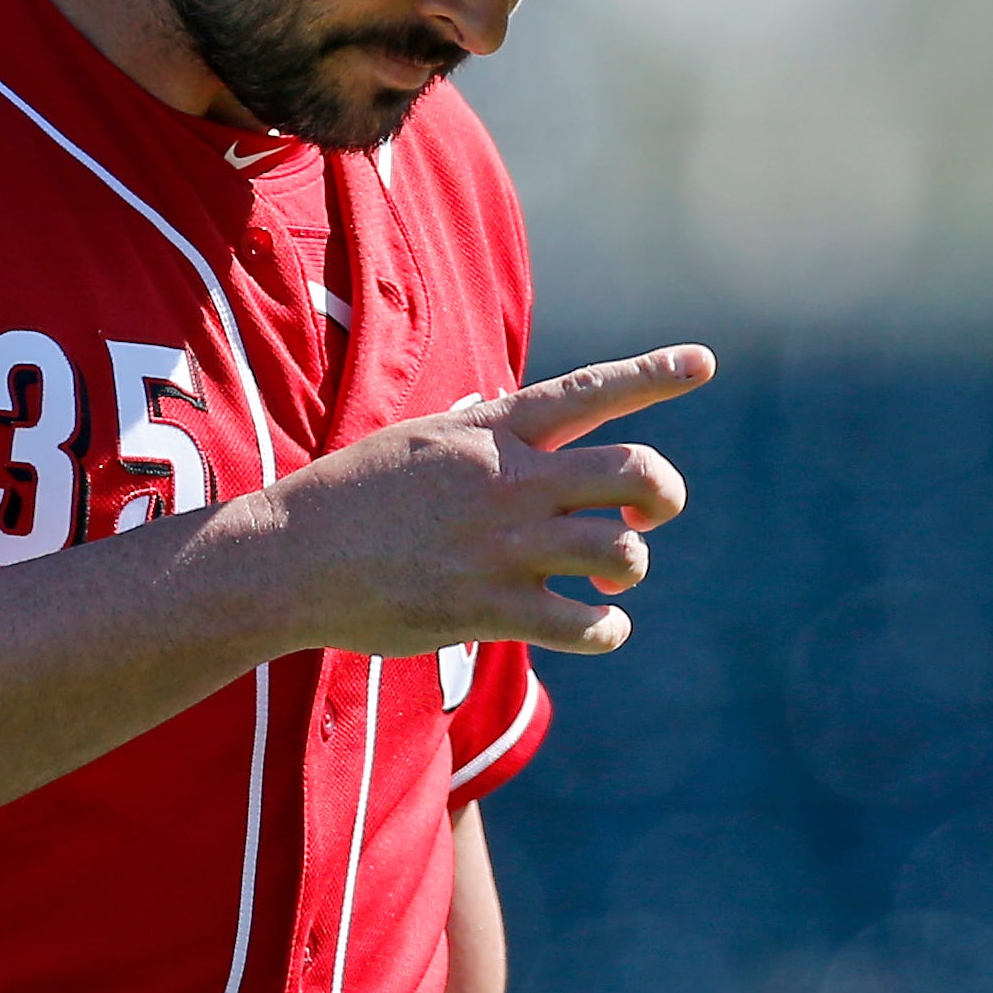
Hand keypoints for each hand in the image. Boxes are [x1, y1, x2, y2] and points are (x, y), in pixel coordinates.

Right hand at [257, 345, 713, 656]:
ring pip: (621, 553)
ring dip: (630, 568)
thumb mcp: (418, 439)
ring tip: (610, 579)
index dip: (654, 375)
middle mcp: (509, 482)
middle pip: (636, 472)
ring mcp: (503, 547)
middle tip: (649, 514)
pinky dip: (607, 629)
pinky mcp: (489, 609)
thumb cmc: (349, 497)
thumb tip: (513, 418)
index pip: (589, 391)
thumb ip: (481, 431)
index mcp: (492, 432)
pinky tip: (597, 625)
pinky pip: (585, 625)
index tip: (705, 363)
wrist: (287, 559)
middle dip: (663, 493)